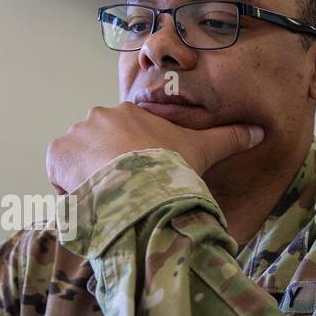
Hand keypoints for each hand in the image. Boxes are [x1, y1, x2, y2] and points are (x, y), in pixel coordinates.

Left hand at [46, 102, 263, 194]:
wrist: (142, 188)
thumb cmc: (173, 168)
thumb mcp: (204, 151)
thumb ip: (229, 138)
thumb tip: (258, 132)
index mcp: (129, 113)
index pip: (122, 139)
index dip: (128, 163)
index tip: (137, 183)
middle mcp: (98, 117)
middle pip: (97, 149)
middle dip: (106, 172)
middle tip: (124, 196)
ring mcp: (76, 135)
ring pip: (77, 162)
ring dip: (88, 181)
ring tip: (107, 202)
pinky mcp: (57, 155)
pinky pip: (58, 175)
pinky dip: (69, 190)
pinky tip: (89, 202)